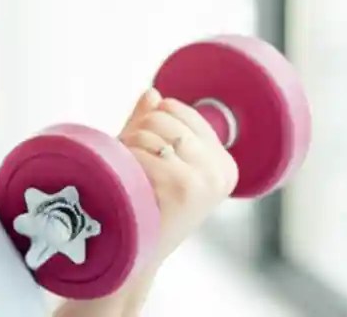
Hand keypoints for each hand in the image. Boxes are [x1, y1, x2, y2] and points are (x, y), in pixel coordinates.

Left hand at [119, 87, 238, 268]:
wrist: (133, 253)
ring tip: (129, 175)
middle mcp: (221, 170)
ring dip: (127, 148)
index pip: (178, 109)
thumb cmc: (141, 204)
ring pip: (149, 130)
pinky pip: (140, 149)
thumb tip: (153, 93)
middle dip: (137, 133)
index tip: (148, 153)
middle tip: (132, 163)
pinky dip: (124, 161)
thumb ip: (154, 125)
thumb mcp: (155, 160)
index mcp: (223, 162)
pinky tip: (128, 182)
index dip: (150, 122)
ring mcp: (204, 180)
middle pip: (163, 116)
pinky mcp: (182, 187)